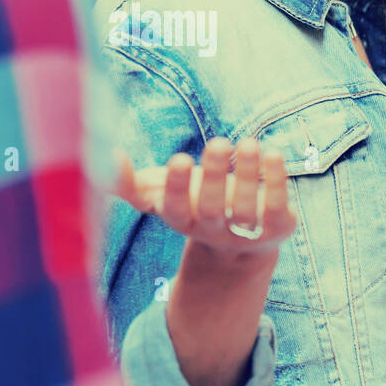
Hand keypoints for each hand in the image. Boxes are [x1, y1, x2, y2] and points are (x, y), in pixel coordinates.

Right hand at [115, 137, 295, 261]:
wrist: (241, 244)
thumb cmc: (193, 205)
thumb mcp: (159, 195)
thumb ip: (127, 182)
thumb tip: (108, 155)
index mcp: (182, 220)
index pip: (175, 209)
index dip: (177, 187)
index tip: (179, 159)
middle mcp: (213, 230)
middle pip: (212, 209)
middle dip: (214, 176)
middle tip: (217, 142)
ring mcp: (246, 232)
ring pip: (247, 209)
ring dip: (248, 175)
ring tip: (248, 143)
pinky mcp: (278, 227)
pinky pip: (277, 205)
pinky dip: (276, 180)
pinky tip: (273, 153)